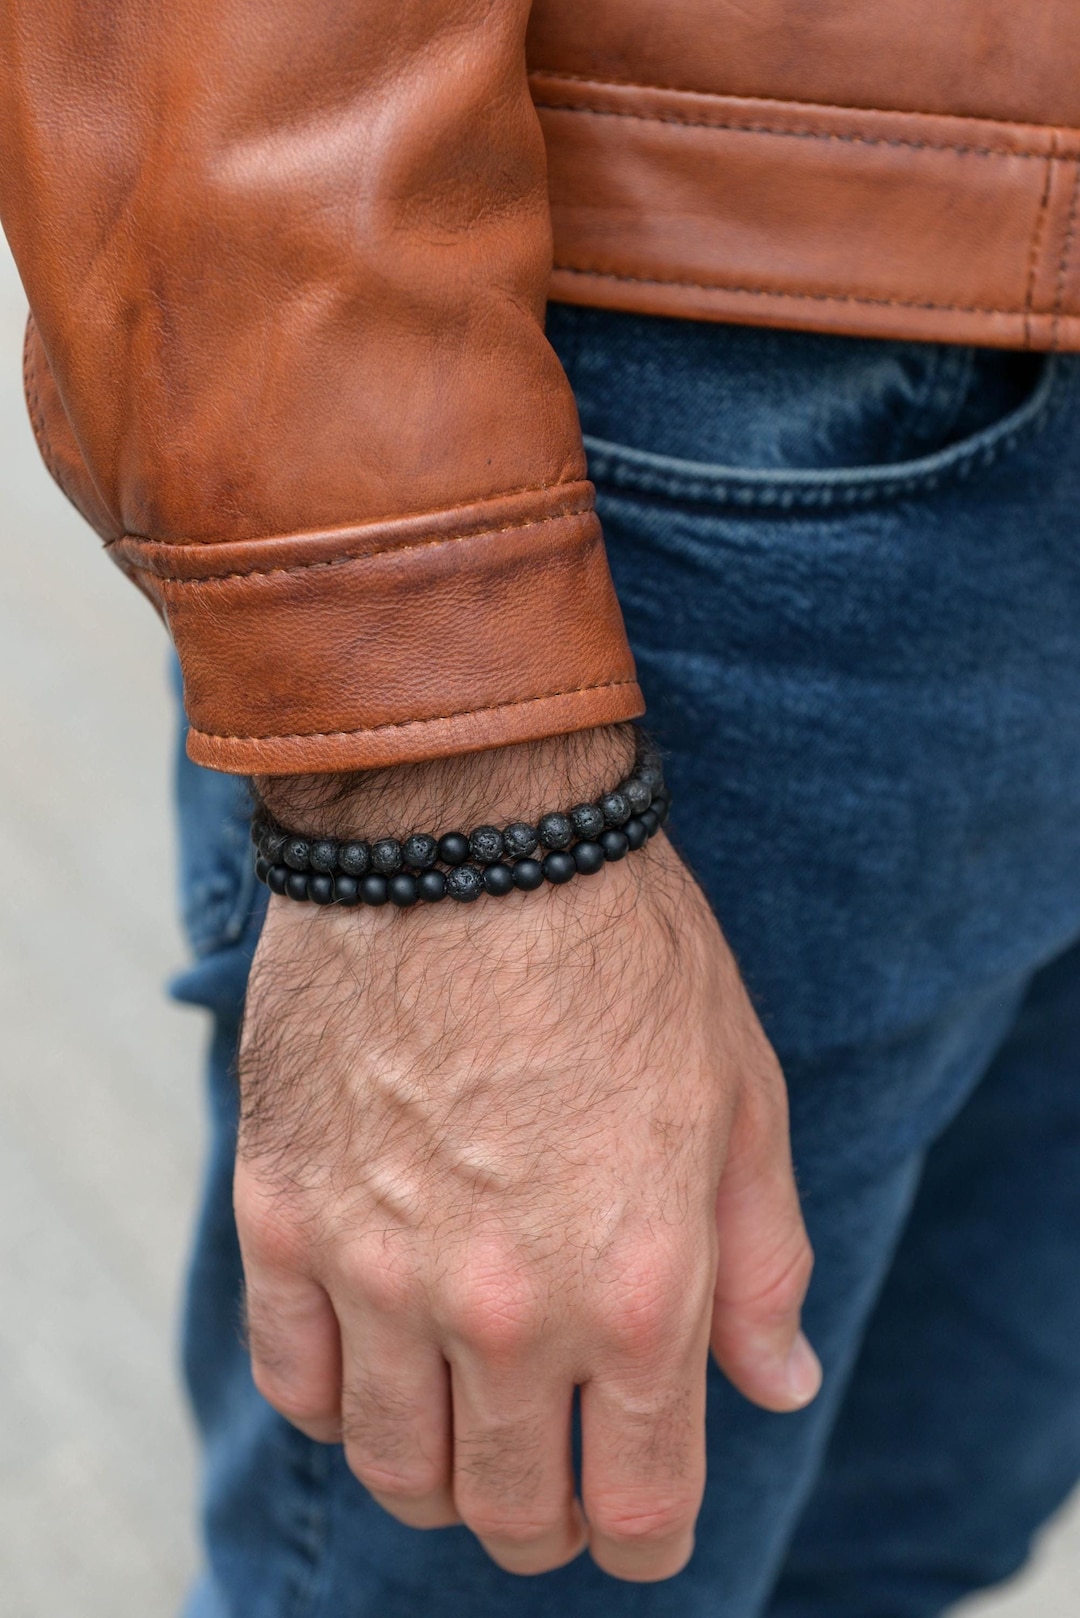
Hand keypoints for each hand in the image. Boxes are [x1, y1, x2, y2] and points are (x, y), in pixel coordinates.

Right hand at [236, 730, 818, 1583]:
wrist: (471, 831)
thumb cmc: (625, 951)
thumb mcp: (743, 1097)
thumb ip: (763, 1262)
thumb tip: (779, 1387)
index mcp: (638, 1288)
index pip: (637, 1507)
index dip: (644, 1536)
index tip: (636, 1516)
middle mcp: (505, 1307)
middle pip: (508, 1512)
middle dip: (542, 1518)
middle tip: (549, 1471)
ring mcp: (379, 1268)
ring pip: (396, 1468)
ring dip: (438, 1474)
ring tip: (461, 1424)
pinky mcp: (283, 1213)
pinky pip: (296, 1379)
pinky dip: (339, 1398)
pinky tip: (373, 1353)